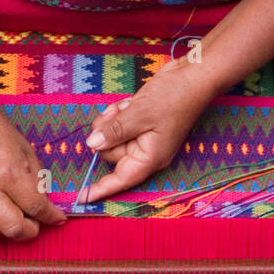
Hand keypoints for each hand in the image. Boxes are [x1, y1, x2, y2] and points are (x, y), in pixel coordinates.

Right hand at [0, 101, 66, 240]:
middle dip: (30, 230)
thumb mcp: (26, 150)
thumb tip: (44, 206)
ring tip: (9, 217)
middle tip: (33, 223)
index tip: (56, 218)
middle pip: (13, 228)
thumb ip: (37, 181)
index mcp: (9, 172)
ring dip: (4, 230)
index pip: (37, 207)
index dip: (51, 217)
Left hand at [82, 59, 215, 201]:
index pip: (120, 180)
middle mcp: (146, 152)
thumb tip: (92, 145)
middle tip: (116, 115)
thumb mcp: (140, 114)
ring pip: (111, 137)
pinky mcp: (140, 125)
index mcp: (150, 158)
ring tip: (126, 107)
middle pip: (110, 153)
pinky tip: (128, 103)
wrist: (193, 76)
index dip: (99, 189)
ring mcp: (143, 138)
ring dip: (112, 120)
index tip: (81, 197)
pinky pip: (118, 125)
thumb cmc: (174, 97)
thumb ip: (114, 131)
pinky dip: (118, 113)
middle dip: (106, 133)